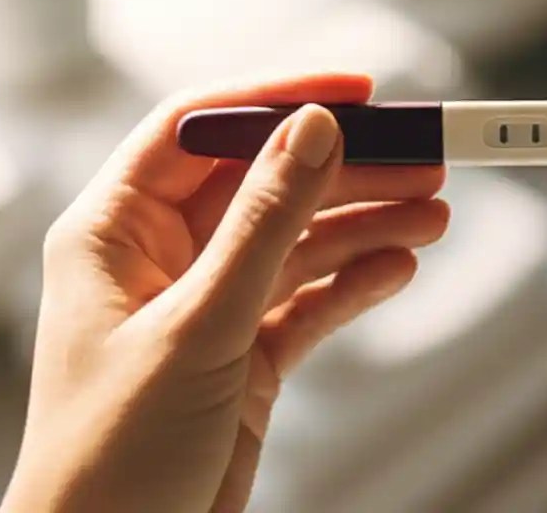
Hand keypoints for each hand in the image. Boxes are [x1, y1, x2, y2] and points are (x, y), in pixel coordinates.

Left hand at [2, 74, 448, 512]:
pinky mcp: (243, 354)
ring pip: (296, 241)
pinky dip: (354, 284)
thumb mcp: (198, 326)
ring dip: (364, 226)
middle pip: (264, 183)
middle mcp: (160, 257)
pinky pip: (308, 300)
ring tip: (432, 215)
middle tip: (425, 157)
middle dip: (345, 170)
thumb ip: (263, 225)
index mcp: (114, 230)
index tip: (357, 92)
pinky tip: (398, 270)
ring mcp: (206, 305)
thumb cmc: (114, 454)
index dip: (278, 100)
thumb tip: (314, 131)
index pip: (200, 130)